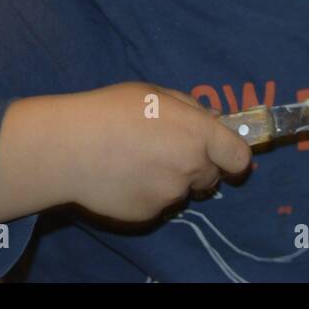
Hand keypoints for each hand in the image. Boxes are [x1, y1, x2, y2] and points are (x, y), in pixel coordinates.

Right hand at [61, 82, 251, 222]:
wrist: (68, 147)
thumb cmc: (111, 110)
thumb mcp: (156, 94)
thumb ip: (191, 109)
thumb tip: (213, 121)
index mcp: (199, 133)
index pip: (239, 157)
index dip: (236, 157)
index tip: (227, 156)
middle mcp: (191, 167)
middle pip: (211, 175)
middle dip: (198, 165)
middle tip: (167, 151)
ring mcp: (170, 194)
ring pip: (182, 190)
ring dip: (170, 179)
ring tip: (136, 161)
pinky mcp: (147, 214)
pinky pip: (157, 204)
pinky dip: (147, 193)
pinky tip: (124, 177)